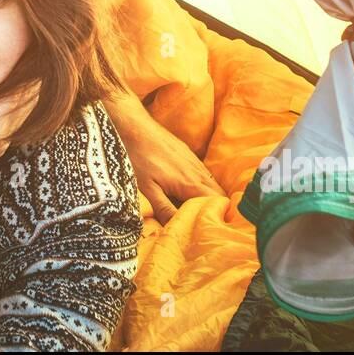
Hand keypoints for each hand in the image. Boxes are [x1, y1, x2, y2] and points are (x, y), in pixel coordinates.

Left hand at [103, 89, 225, 222]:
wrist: (134, 127)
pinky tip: (188, 192)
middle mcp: (197, 172)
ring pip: (211, 183)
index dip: (219, 215)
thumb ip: (164, 209)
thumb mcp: (147, 188)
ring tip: (198, 211)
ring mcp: (194, 161)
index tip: (214, 226)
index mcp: (190, 183)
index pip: (217, 203)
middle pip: (219, 194)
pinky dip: (202, 185)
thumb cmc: (139, 157)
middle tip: (207, 223)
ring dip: (209, 197)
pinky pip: (203, 173)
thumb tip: (178, 228)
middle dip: (217, 209)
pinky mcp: (187, 154)